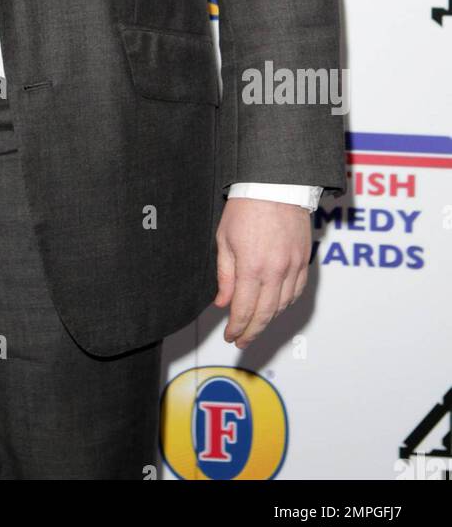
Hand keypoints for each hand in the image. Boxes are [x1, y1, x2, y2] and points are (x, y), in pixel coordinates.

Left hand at [212, 197, 311, 348]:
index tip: (230, 336)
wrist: (275, 185)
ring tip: (256, 326)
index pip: (244, 309)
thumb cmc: (245, 208)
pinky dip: (286, 304)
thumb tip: (222, 303)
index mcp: (251, 267)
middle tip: (242, 341)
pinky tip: (276, 307)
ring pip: (283, 305)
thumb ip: (224, 274)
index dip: (236, 328)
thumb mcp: (225, 239)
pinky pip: (297, 291)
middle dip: (252, 332)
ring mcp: (293, 266)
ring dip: (269, 320)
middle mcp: (275, 271)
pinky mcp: (304, 260)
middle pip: (265, 314)